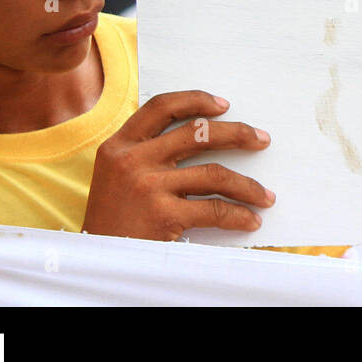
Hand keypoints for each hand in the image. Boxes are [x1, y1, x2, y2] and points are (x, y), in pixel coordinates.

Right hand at [81, 90, 275, 239]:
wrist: (97, 260)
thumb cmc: (113, 218)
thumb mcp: (115, 174)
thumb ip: (146, 151)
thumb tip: (205, 135)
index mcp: (119, 144)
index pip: (161, 106)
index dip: (195, 100)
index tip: (223, 105)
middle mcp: (133, 159)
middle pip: (198, 133)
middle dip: (237, 133)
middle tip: (262, 139)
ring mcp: (148, 186)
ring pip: (214, 173)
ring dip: (247, 185)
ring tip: (265, 196)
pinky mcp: (163, 215)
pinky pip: (213, 209)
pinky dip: (238, 215)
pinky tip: (250, 219)